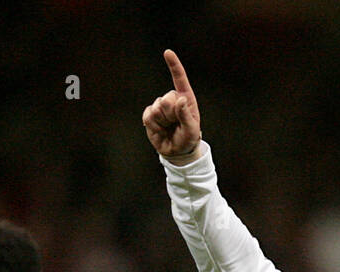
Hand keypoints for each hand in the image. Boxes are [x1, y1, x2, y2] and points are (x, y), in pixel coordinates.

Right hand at [143, 49, 201, 163]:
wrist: (176, 150)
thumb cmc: (188, 138)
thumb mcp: (192, 129)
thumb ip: (186, 115)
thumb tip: (180, 99)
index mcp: (185, 98)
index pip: (179, 79)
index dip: (173, 65)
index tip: (167, 52)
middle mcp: (172, 99)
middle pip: (166, 99)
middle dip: (171, 114)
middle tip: (175, 124)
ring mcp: (160, 106)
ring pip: (157, 108)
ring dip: (163, 122)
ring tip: (169, 127)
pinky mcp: (150, 114)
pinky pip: (148, 115)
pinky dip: (154, 125)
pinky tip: (160, 129)